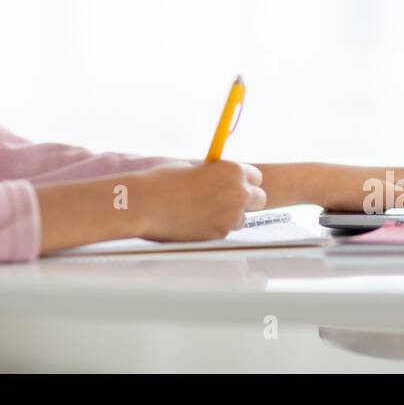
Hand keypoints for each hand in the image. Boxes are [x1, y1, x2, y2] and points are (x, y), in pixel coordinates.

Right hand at [132, 161, 267, 240]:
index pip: (256, 177)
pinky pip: (224, 231)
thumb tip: (224, 181)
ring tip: (202, 211)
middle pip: (259, 199)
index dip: (244, 180)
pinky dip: (214, 227)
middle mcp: (238, 194)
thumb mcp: (194, 168)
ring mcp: (230, 217)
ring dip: (229, 215)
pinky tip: (194, 221)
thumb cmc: (164, 181)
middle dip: (245, 199)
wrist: (144, 205)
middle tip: (225, 199)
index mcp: (233, 170)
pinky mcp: (219, 235)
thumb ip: (215, 174)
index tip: (234, 184)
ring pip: (241, 218)